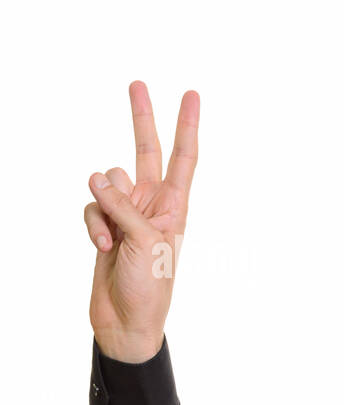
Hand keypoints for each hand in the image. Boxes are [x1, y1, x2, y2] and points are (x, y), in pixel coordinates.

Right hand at [85, 81, 198, 361]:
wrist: (127, 322)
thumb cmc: (149, 288)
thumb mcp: (145, 243)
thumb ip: (121, 205)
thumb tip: (97, 175)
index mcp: (176, 208)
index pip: (183, 159)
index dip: (187, 126)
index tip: (192, 95)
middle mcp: (153, 205)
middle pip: (146, 152)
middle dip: (141, 120)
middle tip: (137, 82)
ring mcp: (127, 214)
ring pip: (105, 183)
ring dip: (103, 208)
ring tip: (113, 240)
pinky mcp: (105, 226)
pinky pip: (90, 207)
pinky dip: (92, 225)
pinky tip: (102, 247)